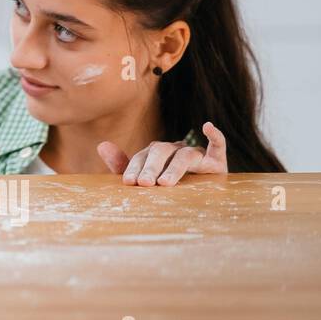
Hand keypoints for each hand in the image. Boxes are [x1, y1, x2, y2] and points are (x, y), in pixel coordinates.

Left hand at [97, 121, 227, 186]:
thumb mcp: (144, 178)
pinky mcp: (217, 161)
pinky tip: (207, 127)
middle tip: (144, 184)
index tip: (129, 182)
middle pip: (161, 152)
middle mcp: (175, 150)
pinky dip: (215, 135)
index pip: (142, 156)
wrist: (203, 193)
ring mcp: (196, 154)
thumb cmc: (168, 185)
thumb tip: (101, 145)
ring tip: (164, 183)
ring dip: (175, 168)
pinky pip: (218, 145)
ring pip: (186, 155)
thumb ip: (123, 165)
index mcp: (156, 153)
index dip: (134, 168)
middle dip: (151, 168)